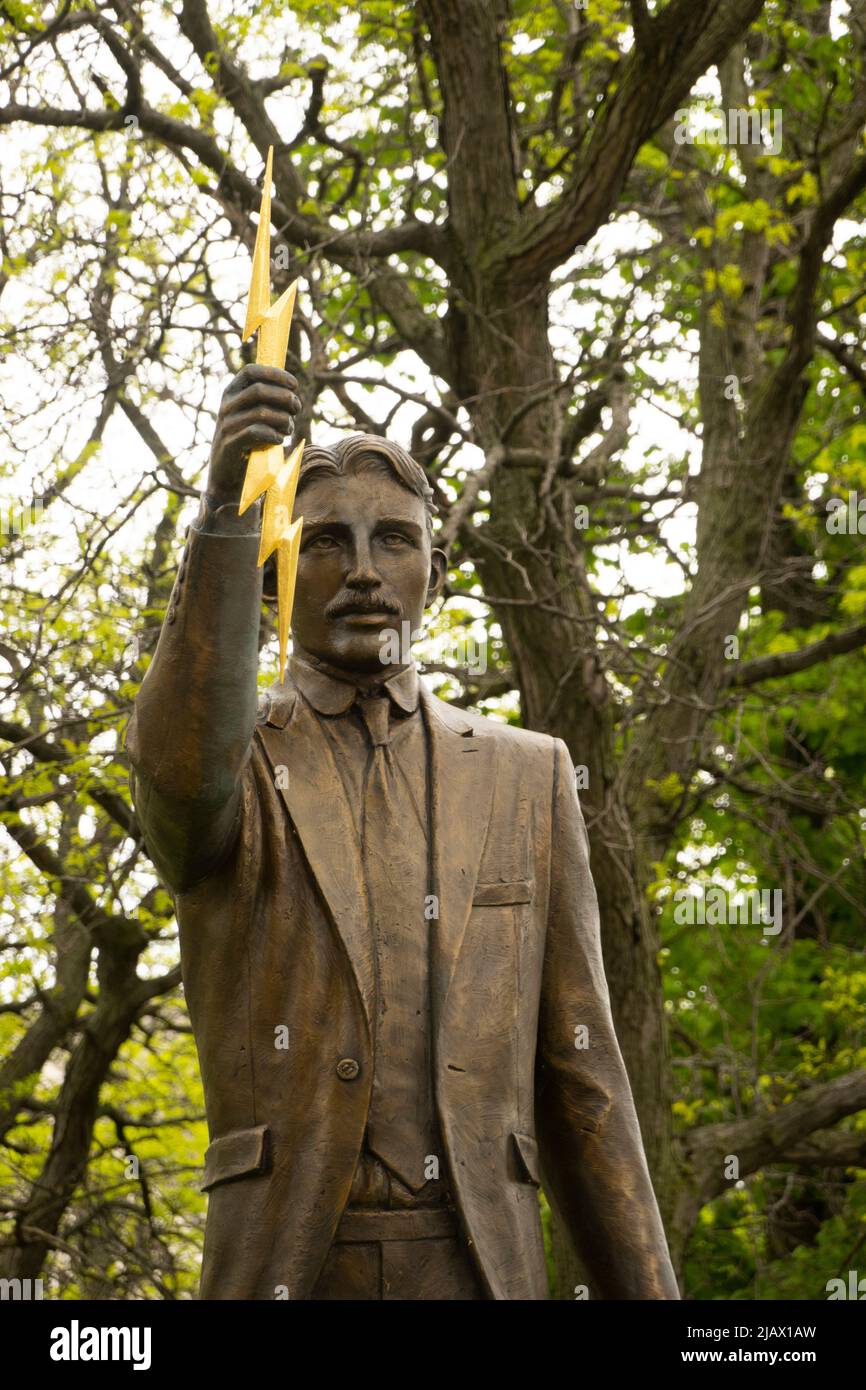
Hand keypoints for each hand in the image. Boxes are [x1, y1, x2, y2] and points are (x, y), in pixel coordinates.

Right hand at [207, 364, 301, 505]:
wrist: (227, 475)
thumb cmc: (247, 443)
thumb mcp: (252, 417)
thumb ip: (265, 402)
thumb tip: (292, 393)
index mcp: (231, 393)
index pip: (251, 371)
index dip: (275, 374)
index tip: (294, 385)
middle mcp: (226, 405)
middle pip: (260, 390)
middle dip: (285, 398)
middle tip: (297, 409)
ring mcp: (227, 424)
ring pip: (261, 412)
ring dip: (283, 420)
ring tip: (289, 429)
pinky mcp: (230, 444)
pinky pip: (256, 432)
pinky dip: (274, 435)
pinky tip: (279, 440)